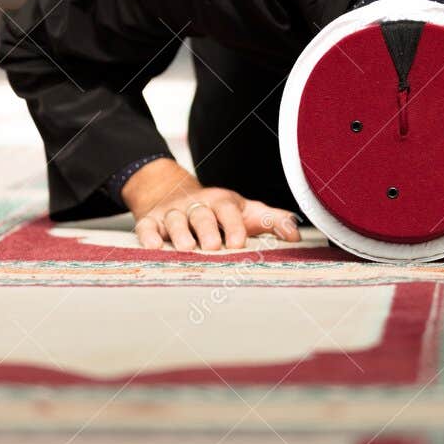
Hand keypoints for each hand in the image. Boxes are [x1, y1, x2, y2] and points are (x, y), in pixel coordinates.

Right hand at [122, 160, 300, 251]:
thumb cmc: (219, 210)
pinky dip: (148, 235)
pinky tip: (153, 247)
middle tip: (213, 247)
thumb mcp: (246, 211)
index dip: (235, 225)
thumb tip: (296, 235)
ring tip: (187, 249)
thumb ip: (272, 220)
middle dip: (208, 229)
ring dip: (180, 234)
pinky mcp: (151, 221)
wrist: (175, 194)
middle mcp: (197, 204)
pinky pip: (147, 226)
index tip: (239, 243)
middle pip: (202, 214)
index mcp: (222, 201)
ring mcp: (173, 212)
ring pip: (175, 220)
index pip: (230, 210)